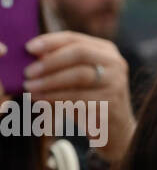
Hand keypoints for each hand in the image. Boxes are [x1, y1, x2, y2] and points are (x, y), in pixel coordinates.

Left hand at [20, 30, 135, 158]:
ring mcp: (116, 82)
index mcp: (105, 50)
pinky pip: (80, 97)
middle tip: (28, 72)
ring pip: (79, 75)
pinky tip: (41, 100)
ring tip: (30, 88)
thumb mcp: (76, 79)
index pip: (74, 39)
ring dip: (50, 82)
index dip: (50, 42)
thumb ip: (59, 64)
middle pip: (79, 53)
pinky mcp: (113, 102)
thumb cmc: (89, 100)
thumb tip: (33, 55)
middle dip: (50, 62)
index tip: (28, 48)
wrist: (114, 130)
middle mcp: (115, 63)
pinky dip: (57, 98)